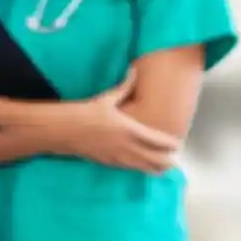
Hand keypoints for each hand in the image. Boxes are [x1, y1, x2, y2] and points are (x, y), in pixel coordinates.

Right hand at [54, 72, 179, 173]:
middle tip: (171, 153)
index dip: (173, 144)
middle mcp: (129, 147)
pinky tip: (141, 162)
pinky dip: (140, 166)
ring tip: (162, 162)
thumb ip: (125, 87)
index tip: (177, 141)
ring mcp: (120, 158)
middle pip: (159, 162)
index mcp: (132, 130)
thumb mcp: (106, 99)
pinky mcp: (110, 163)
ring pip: (147, 169)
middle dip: (169, 160)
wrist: (64, 131)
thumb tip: (135, 71)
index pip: (162, 143)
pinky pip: (132, 169)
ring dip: (156, 166)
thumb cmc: (85, 113)